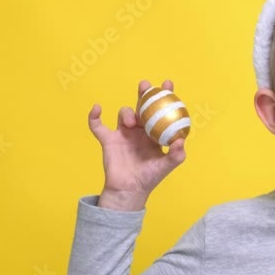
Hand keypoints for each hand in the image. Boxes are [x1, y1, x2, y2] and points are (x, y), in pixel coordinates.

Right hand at [88, 80, 186, 207]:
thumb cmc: (149, 178)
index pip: (161, 111)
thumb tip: (180, 141)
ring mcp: (123, 133)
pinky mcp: (108, 139)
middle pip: (142, 106)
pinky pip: (98, 125)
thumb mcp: (165, 167)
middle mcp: (140, 130)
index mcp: (155, 133)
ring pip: (124, 113)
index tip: (167, 84)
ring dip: (127, 114)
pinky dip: (94, 117)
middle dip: (144, 94)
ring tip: (131, 123)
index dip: (165, 96)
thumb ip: (175, 155)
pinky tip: (97, 108)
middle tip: (145, 85)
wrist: (129, 190)